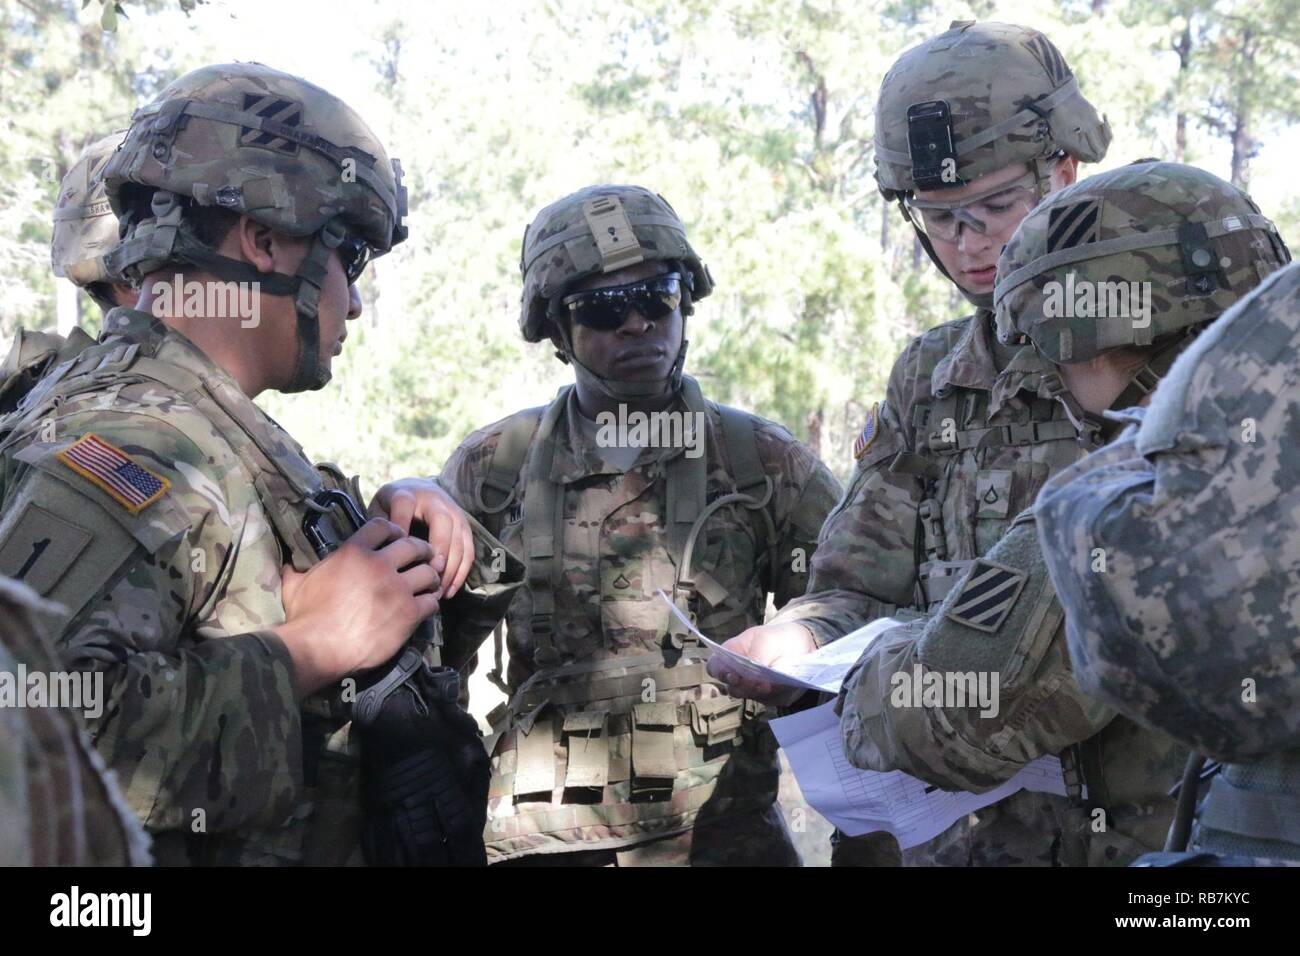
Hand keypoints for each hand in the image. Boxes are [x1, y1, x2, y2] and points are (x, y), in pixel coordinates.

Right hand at [274, 517, 440, 696]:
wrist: (318, 647)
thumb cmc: (304, 616)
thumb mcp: (296, 585)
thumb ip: (298, 570)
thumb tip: (288, 566)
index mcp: (354, 551)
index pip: (383, 526)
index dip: (394, 530)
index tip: (398, 538)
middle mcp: (380, 564)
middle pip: (414, 546)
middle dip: (422, 550)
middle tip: (425, 558)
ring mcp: (397, 588)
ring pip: (428, 573)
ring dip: (431, 577)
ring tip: (430, 583)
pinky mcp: (409, 613)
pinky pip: (431, 601)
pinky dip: (431, 602)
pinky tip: (427, 606)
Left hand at [369, 478, 474, 597]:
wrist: (419, 490)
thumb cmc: (393, 507)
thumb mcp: (380, 510)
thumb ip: (379, 529)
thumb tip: (384, 557)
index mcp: (407, 494)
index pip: (404, 505)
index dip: (400, 527)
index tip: (395, 553)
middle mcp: (434, 500)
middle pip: (442, 520)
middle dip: (439, 547)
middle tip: (431, 573)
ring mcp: (453, 513)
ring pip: (459, 539)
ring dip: (451, 567)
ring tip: (438, 591)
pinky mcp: (464, 527)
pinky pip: (468, 551)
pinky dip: (460, 573)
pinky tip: (448, 591)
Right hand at [706, 621, 818, 706]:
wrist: (804, 648)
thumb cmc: (778, 638)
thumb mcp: (767, 638)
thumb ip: (756, 653)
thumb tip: (750, 671)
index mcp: (732, 653)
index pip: (715, 666)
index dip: (719, 671)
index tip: (730, 673)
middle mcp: (738, 672)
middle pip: (729, 684)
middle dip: (738, 684)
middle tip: (746, 680)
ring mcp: (751, 686)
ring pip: (744, 694)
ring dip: (752, 690)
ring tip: (764, 685)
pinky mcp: (766, 696)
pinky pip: (763, 700)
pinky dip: (768, 695)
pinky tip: (774, 687)